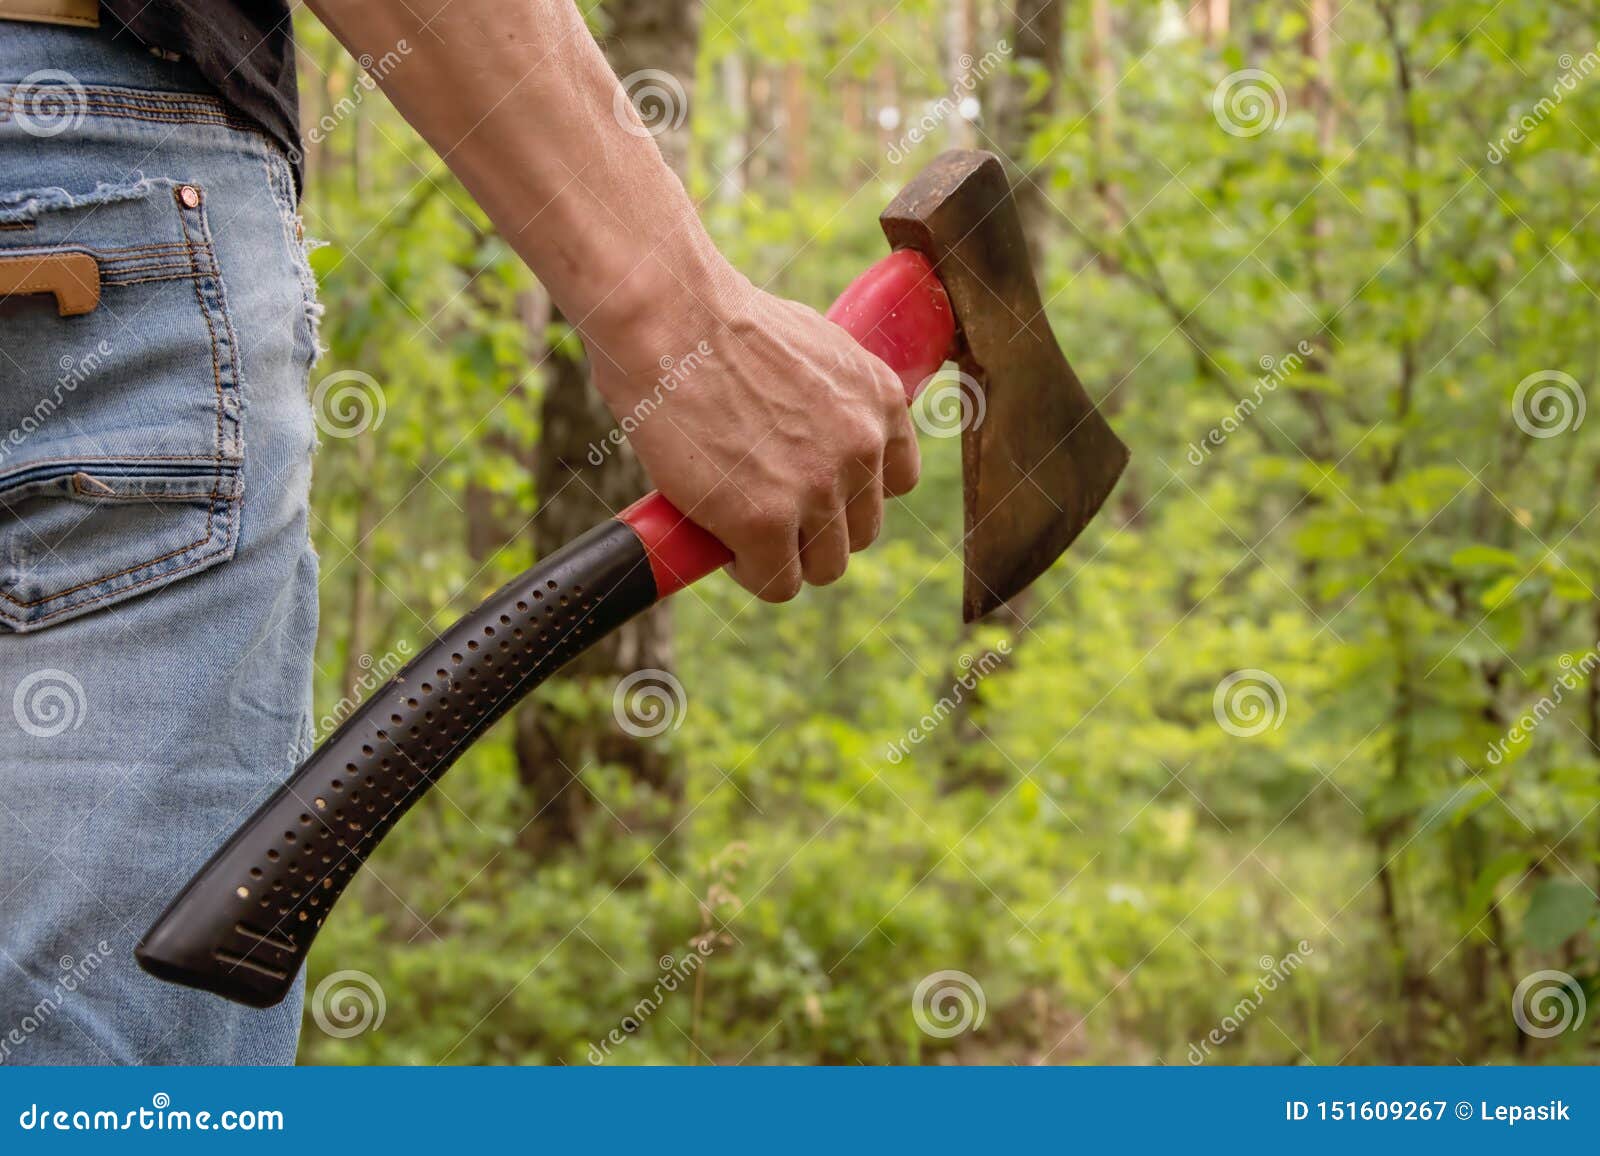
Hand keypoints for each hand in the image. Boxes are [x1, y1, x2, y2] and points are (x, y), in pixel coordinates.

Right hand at [587, 267, 920, 601]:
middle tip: (764, 508)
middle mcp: (862, 447)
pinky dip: (750, 572)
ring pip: (823, 566)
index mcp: (882, 400)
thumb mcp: (810, 346)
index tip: (809, 487)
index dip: (849, 492)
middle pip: (860, 532)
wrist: (668, 317)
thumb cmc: (716, 320)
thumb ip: (830, 396)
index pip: (894, 482)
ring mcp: (818, 488)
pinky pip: (777, 583)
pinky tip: (723, 543)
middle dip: (814, 528)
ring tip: (741, 529)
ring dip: (785, 557)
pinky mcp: (767, 522)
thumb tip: (811, 430)